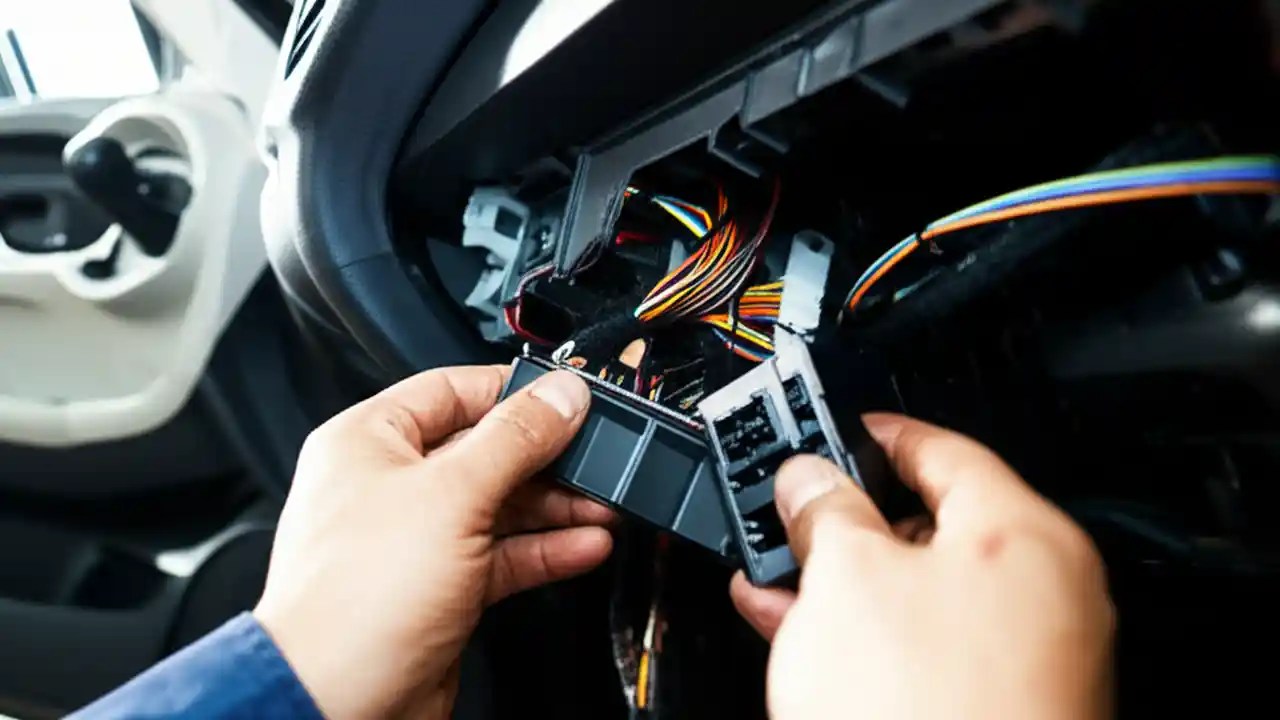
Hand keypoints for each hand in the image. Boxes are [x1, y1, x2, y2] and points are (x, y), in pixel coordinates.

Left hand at [254, 366, 613, 718]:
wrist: (337, 703)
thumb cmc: (354, 602)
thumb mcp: (452, 496)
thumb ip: (515, 438)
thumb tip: (560, 394)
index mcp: (368, 441)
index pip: (452, 390)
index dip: (513, 391)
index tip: (567, 398)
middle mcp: (389, 486)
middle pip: (484, 450)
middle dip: (546, 456)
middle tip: (598, 457)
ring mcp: (415, 540)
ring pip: (500, 505)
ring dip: (556, 506)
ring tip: (604, 503)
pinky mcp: (440, 589)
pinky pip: (502, 555)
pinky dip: (545, 549)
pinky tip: (584, 545)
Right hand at [731, 414, 1113, 719]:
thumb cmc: (934, 718)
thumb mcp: (848, 583)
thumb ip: (826, 511)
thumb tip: (809, 479)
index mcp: (1024, 534)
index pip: (942, 448)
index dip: (871, 434)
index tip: (827, 432)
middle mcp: (1042, 592)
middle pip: (929, 525)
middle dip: (843, 521)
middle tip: (787, 515)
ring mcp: (1027, 659)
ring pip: (918, 593)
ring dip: (841, 583)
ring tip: (772, 581)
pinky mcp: (1000, 709)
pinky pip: (924, 648)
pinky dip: (866, 634)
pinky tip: (801, 637)